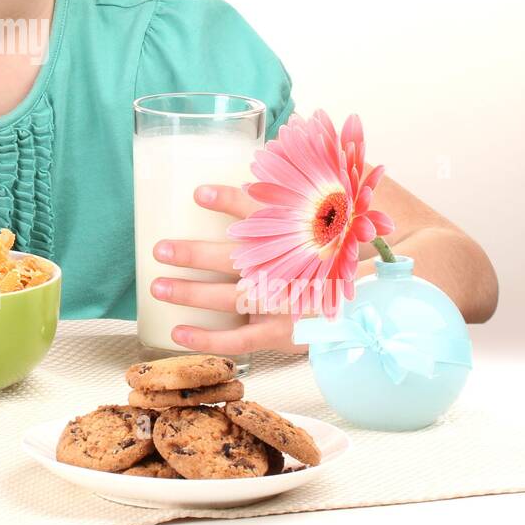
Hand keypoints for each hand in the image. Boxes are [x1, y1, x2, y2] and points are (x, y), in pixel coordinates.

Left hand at [149, 183, 317, 355]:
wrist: (366, 301)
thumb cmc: (325, 257)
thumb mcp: (309, 223)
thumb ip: (273, 203)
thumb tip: (228, 185)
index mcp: (295, 237)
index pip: (260, 212)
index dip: (228, 200)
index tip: (198, 194)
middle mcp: (288, 269)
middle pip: (235, 258)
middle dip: (195, 255)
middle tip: (160, 250)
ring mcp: (283, 304)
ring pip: (231, 298)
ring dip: (192, 293)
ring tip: (157, 287)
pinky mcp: (282, 333)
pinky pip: (240, 340)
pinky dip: (208, 338)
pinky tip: (178, 332)